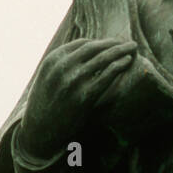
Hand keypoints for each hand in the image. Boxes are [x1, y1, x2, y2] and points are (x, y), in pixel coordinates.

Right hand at [19, 37, 137, 158]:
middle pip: (95, 47)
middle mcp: (62, 66)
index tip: (113, 44)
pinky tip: (128, 61)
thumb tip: (85, 56)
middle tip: (128, 42)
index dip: (101, 42)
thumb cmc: (45, 105)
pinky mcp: (85, 95)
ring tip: (133, 47)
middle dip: (114, 43)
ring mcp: (74, 80)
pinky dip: (120, 65)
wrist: (39, 130)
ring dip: (121, 50)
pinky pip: (107, 75)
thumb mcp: (47, 78)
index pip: (82, 44)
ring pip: (103, 58)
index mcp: (53, 59)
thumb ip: (62, 65)